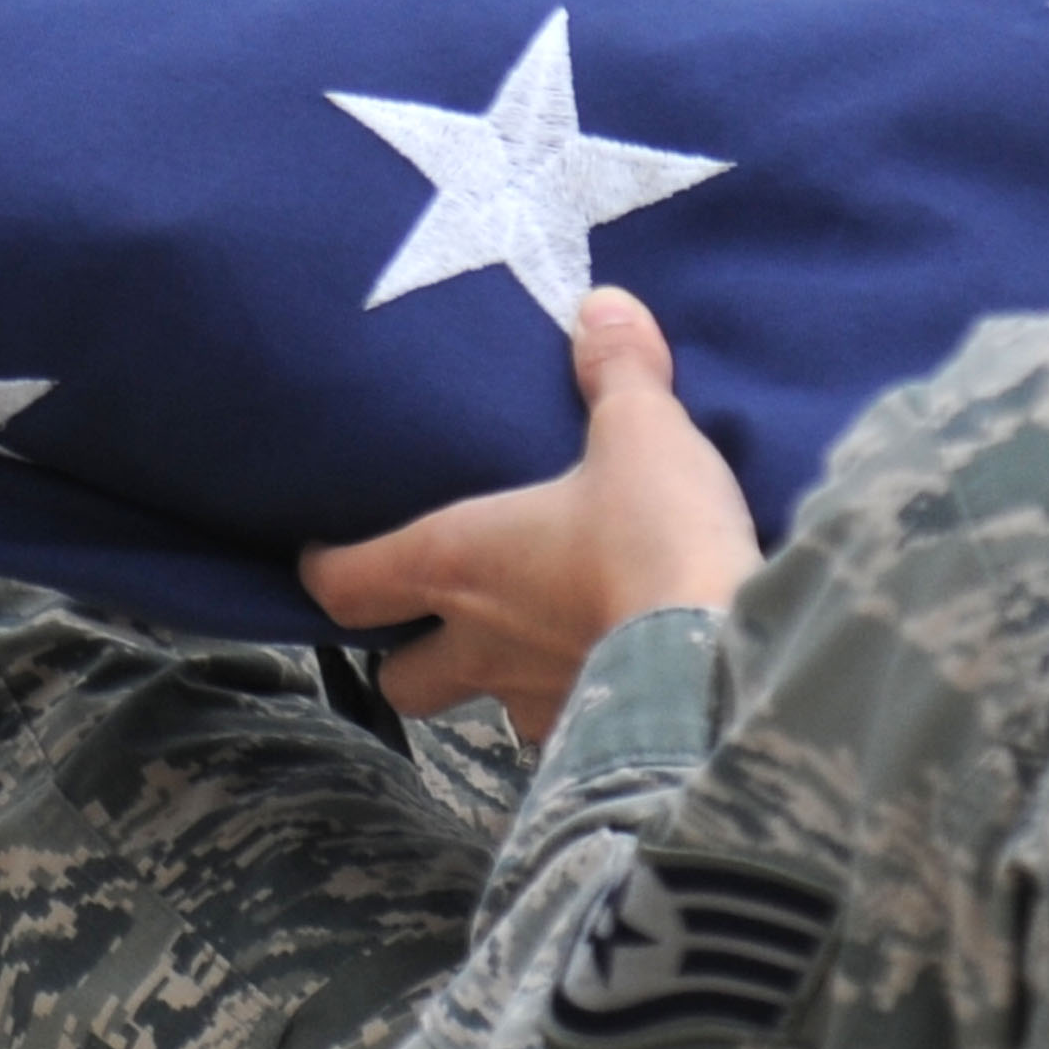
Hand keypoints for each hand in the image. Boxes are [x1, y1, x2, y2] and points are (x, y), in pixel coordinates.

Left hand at [300, 288, 765, 743]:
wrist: (722, 661)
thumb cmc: (652, 537)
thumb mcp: (643, 433)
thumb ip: (618, 371)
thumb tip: (601, 304)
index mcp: (456, 561)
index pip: (345, 582)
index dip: (328, 569)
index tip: (326, 554)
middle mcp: (477, 643)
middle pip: (400, 680)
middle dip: (407, 654)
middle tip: (438, 614)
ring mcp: (533, 701)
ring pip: (481, 709)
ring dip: (495, 682)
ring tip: (534, 643)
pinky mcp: (595, 744)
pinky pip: (561, 731)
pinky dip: (572, 706)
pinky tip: (610, 676)